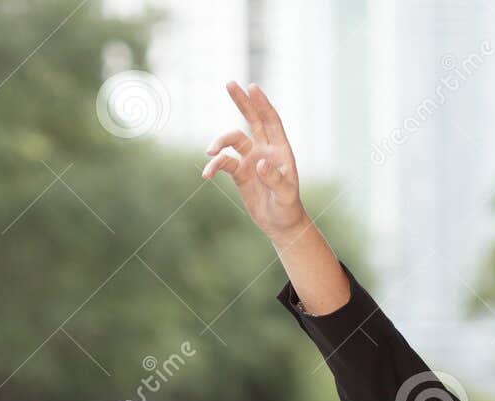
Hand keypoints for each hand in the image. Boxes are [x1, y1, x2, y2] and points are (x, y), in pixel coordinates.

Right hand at [201, 81, 307, 240]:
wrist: (279, 223)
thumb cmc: (287, 208)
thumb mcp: (285, 195)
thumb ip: (274, 179)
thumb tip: (259, 163)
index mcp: (280, 150)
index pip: (271, 121)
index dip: (262, 104)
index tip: (251, 87)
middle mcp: (265, 150)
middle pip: (252, 120)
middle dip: (241, 102)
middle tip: (229, 83)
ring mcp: (251, 160)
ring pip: (233, 140)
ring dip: (220, 142)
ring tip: (210, 152)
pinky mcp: (240, 173)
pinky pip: (224, 163)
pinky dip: (214, 166)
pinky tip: (207, 175)